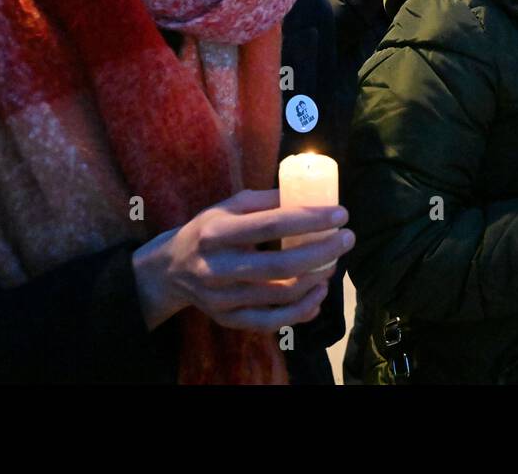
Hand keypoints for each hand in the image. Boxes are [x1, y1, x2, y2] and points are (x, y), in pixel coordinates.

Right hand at [132, 189, 353, 331]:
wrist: (170, 271)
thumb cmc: (206, 231)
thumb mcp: (226, 207)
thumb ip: (264, 201)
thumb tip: (308, 196)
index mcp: (216, 232)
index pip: (270, 225)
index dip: (309, 220)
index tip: (340, 214)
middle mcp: (218, 268)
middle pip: (280, 266)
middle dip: (322, 252)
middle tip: (347, 239)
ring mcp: (222, 299)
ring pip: (281, 296)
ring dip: (316, 280)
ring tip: (332, 264)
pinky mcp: (228, 320)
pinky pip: (272, 321)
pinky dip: (301, 311)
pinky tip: (317, 295)